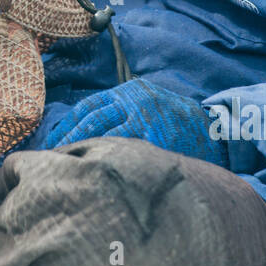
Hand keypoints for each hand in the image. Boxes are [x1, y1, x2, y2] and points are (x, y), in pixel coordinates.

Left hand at [41, 78, 227, 166]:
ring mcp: (145, 118)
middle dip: (67, 138)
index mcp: (131, 92)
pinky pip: (120, 150)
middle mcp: (135, 100)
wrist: (216, 132)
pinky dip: (103, 160)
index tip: (50, 142)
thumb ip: (122, 112)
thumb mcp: (149, 105)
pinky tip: (91, 173)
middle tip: (49, 158)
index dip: (66, 124)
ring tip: (65, 167)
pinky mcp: (154, 138)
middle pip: (90, 119)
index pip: (89, 106)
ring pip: (101, 134)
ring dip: (80, 149)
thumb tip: (85, 130)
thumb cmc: (177, 123)